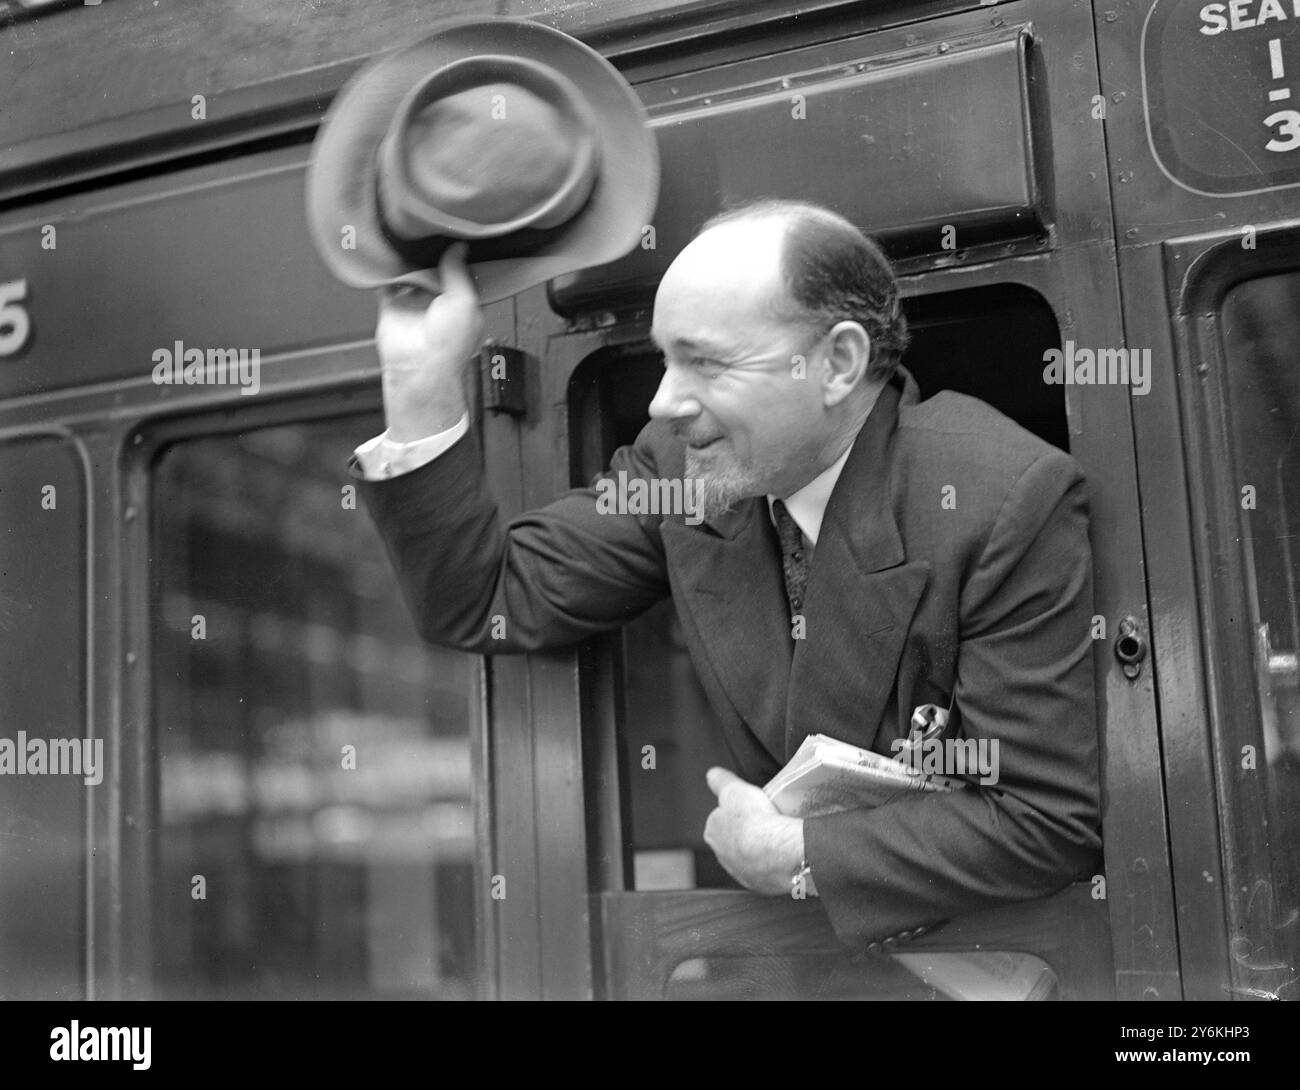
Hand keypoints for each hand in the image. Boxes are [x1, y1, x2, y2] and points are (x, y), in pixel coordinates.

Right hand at [375, 242, 484, 441]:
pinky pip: (386, 279)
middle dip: (430, 249)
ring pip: (409, 269)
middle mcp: (438, 299)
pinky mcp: (392, 303)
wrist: (419, 367)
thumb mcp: (464, 300)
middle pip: (433, 266)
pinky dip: (384, 266)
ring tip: (405, 228)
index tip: (452, 228)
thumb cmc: (449, 342)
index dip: (456, 252)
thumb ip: (459, 271)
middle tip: (426, 221)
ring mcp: (414, 300)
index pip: (460, 269)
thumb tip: (458, 247)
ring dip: (406, 255)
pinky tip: (385, 248)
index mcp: (461, 300)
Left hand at [703, 767, 805, 895]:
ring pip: (751, 858)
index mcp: (713, 832)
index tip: (751, 809)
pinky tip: (784, 854)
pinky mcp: (760, 885)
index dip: (736, 813)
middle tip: (766, 823)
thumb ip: (721, 781)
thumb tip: (712, 774)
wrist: (777, 851)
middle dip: (748, 834)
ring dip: (761, 851)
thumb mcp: (734, 789)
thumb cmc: (754, 819)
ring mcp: (742, 873)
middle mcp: (722, 856)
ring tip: (778, 838)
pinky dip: (774, 864)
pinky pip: (767, 872)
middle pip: (735, 841)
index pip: (720, 820)